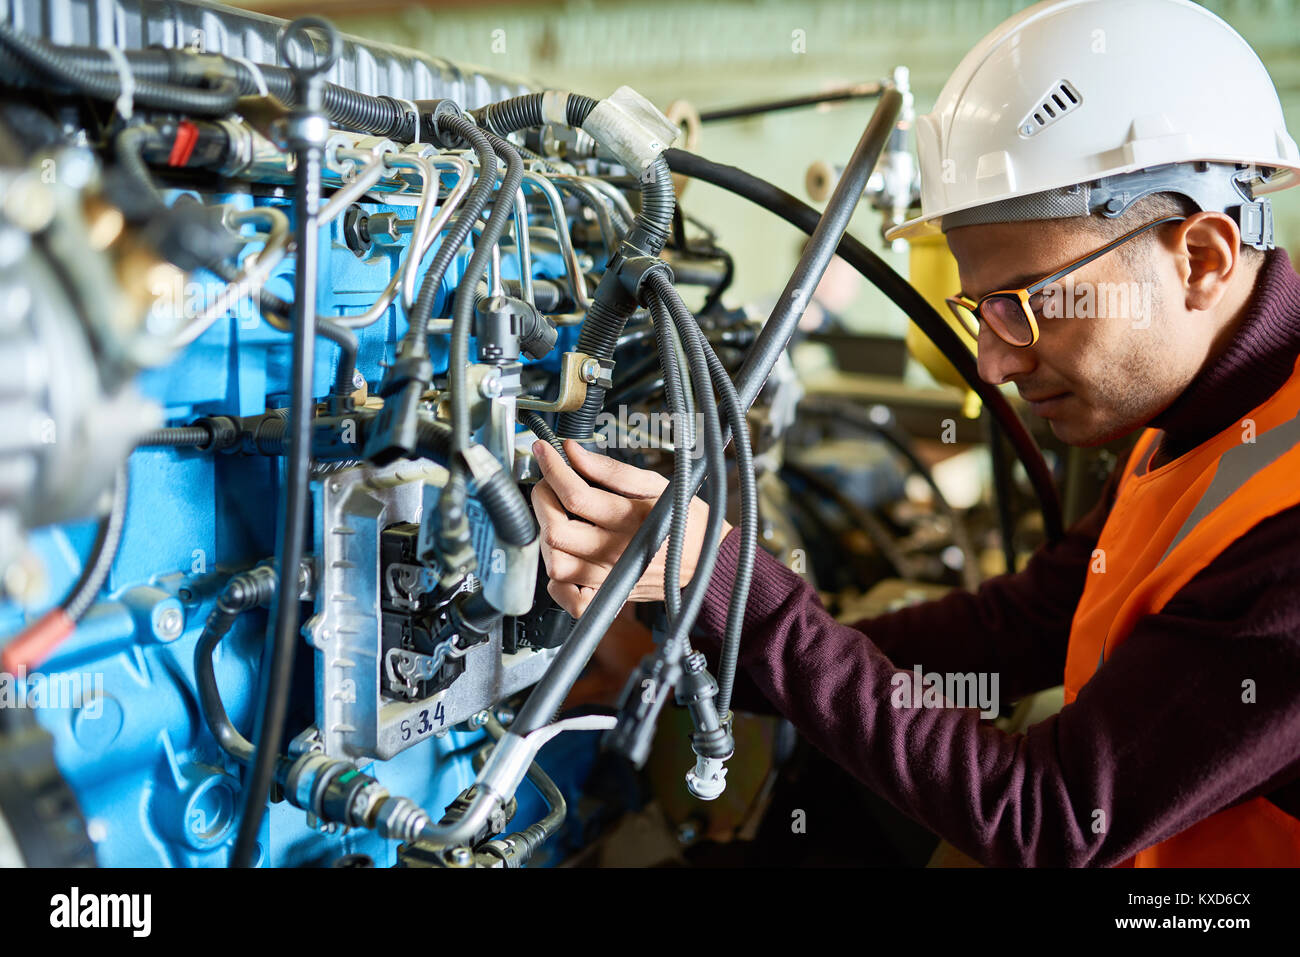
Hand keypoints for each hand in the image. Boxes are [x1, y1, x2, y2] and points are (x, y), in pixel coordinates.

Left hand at [530, 439, 728, 617]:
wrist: (708, 560)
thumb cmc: (684, 520)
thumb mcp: (654, 484)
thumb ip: (610, 470)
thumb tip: (573, 452)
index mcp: (630, 519)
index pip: (575, 495)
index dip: (552, 469)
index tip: (544, 452)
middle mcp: (617, 551)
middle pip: (556, 531)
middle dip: (543, 500)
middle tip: (549, 485)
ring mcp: (610, 577)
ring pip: (556, 564)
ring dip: (548, 538)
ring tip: (557, 519)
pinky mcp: (608, 595)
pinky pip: (569, 597)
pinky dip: (558, 581)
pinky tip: (566, 556)